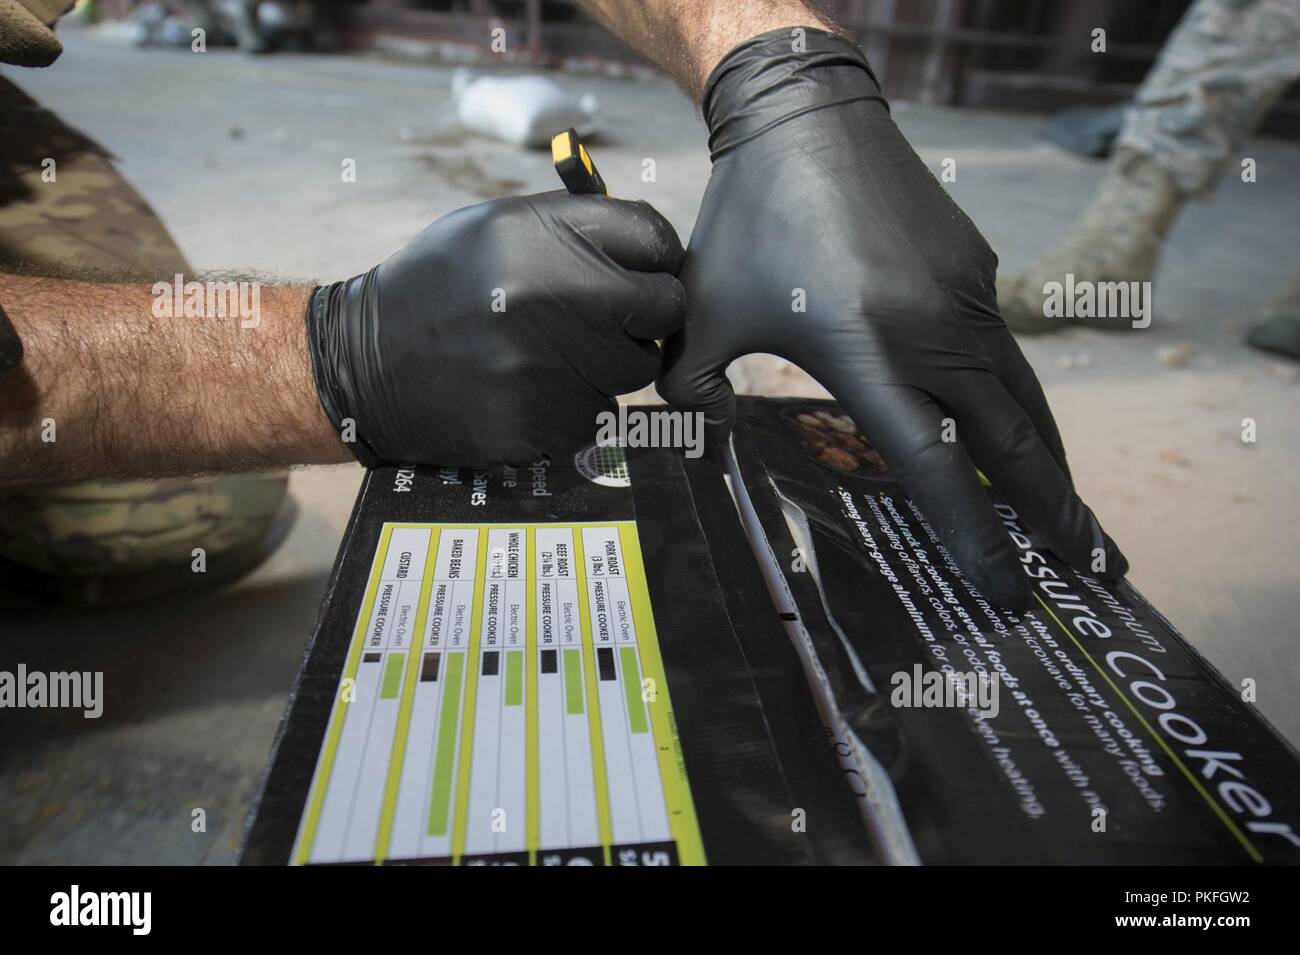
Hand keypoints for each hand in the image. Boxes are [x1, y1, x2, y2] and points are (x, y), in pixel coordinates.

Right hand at [308, 191, 685, 468]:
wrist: (368, 365)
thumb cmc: (440, 286)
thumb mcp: (495, 227)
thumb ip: (576, 228)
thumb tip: (654, 247)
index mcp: (544, 236)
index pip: (656, 240)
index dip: (655, 258)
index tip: (640, 271)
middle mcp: (557, 297)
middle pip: (664, 308)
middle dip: (645, 314)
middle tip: (607, 318)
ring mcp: (557, 368)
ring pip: (636, 367)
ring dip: (611, 361)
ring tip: (554, 352)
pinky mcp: (551, 424)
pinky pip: (600, 411)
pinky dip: (578, 403)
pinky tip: (531, 389)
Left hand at [659, 28, 1126, 608]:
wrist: (809, 119)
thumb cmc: (751, 218)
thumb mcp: (706, 309)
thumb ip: (691, 382)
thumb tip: (694, 429)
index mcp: (865, 352)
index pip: (934, 463)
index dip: (972, 532)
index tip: (1004, 584)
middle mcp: (931, 332)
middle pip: (1011, 438)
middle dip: (1050, 506)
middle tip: (1081, 560)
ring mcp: (963, 297)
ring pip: (1022, 394)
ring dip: (1048, 454)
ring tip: (1066, 506)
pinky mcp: (975, 268)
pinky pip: (1004, 349)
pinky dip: (1019, 398)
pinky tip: (1016, 421)